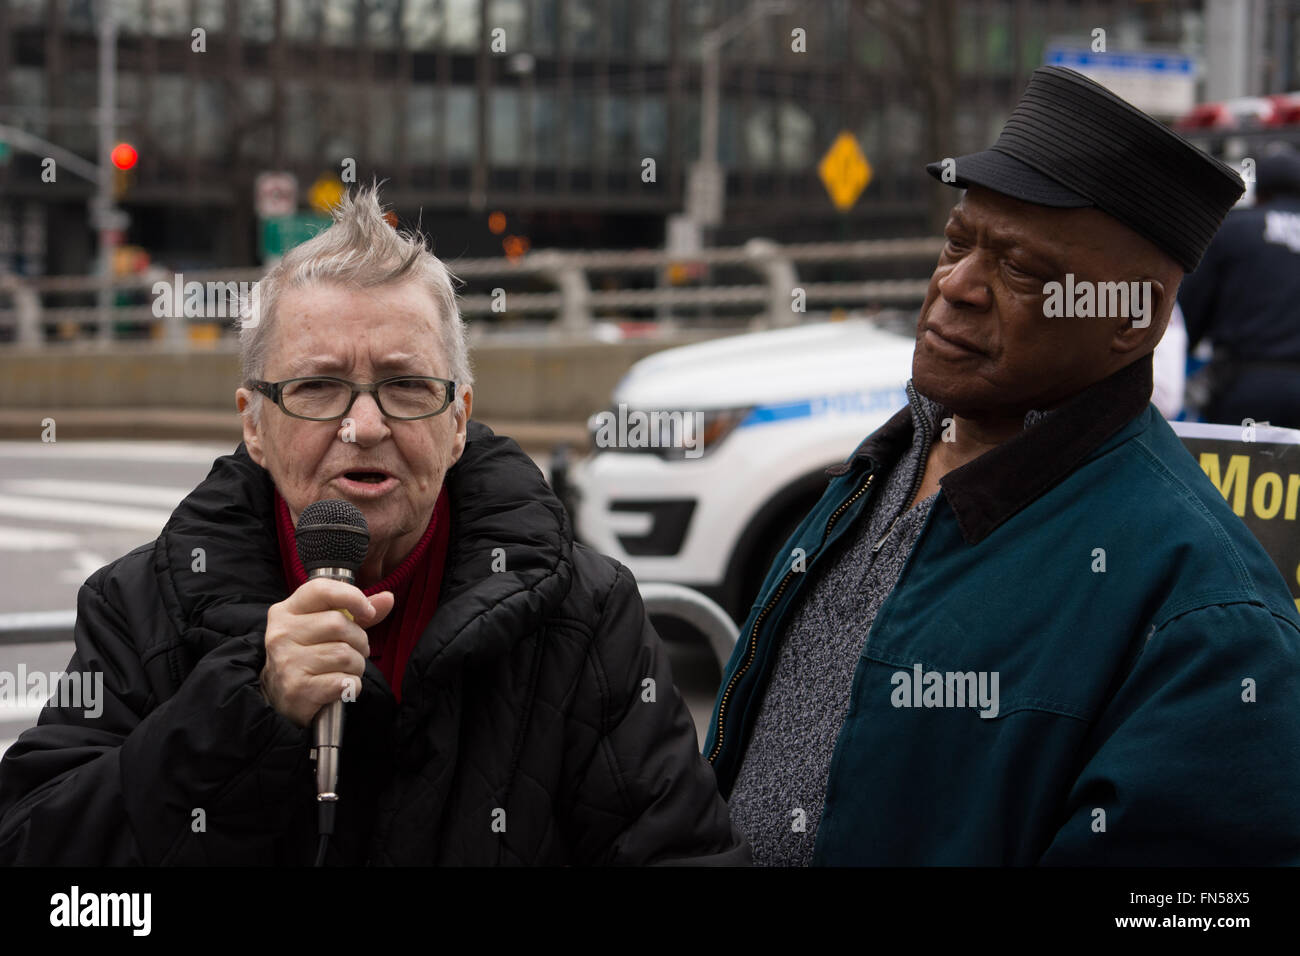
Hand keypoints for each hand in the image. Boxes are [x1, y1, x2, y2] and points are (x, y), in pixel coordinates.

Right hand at [259, 578, 394, 727]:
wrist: (283, 699)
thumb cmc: (309, 657)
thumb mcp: (328, 629)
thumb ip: (356, 612)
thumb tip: (387, 598)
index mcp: (286, 611)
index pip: (321, 589)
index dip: (352, 596)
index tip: (367, 612)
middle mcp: (281, 634)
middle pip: (339, 624)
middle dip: (359, 641)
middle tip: (354, 652)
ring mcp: (286, 662)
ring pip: (345, 654)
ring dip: (356, 666)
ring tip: (343, 671)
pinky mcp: (297, 689)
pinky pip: (345, 681)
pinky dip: (352, 686)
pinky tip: (338, 687)